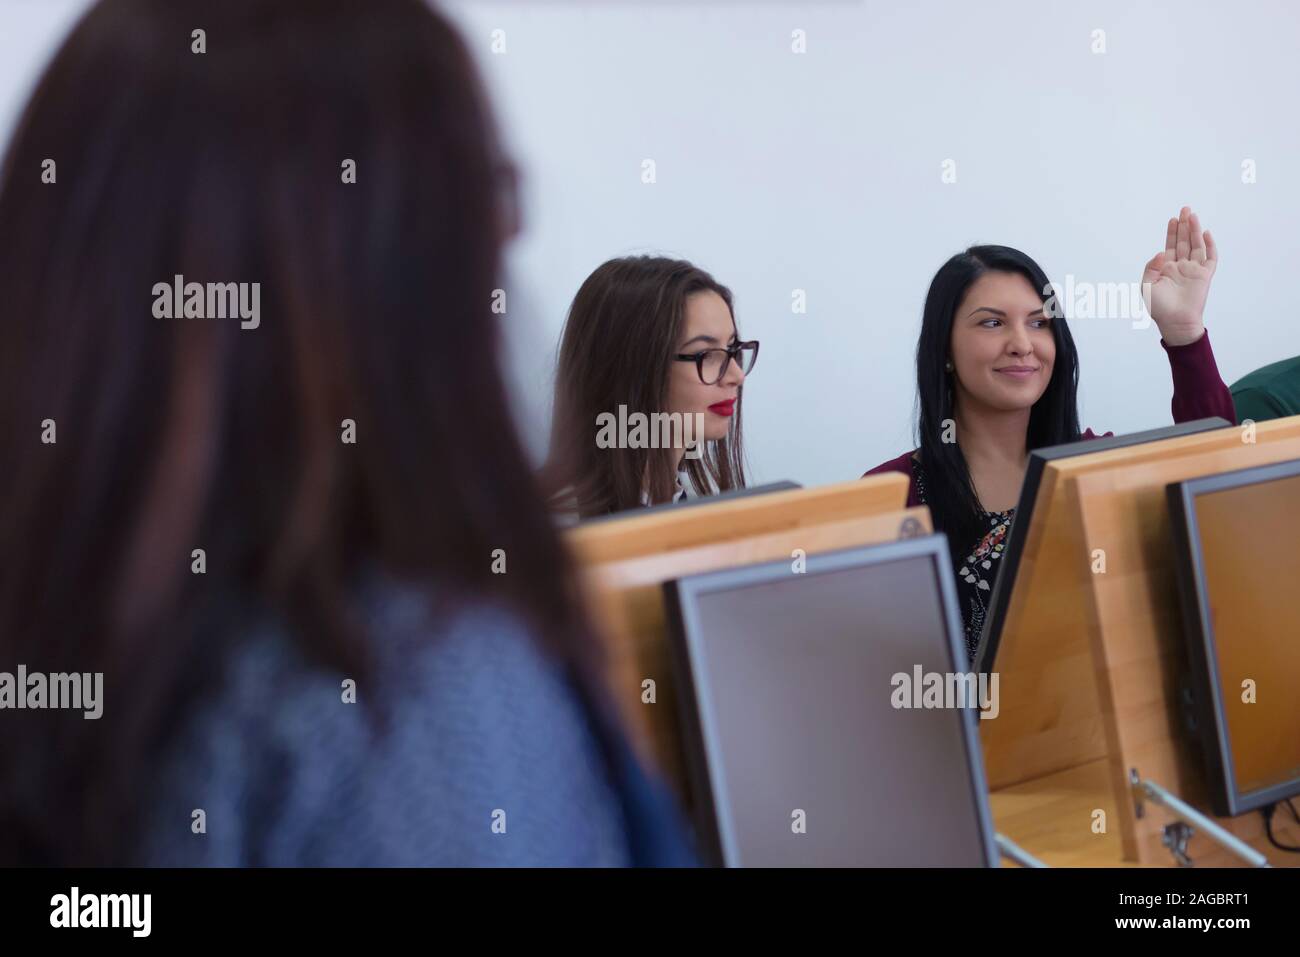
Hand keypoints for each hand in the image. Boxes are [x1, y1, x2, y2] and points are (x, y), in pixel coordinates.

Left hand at [1141, 206, 1216, 346]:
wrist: (1174, 322)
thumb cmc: (1158, 307)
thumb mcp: (1146, 286)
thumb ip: (1150, 268)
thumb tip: (1161, 253)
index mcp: (1166, 268)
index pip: (1171, 246)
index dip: (1172, 232)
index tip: (1172, 219)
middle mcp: (1181, 267)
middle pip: (1184, 241)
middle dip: (1184, 226)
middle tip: (1185, 209)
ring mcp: (1194, 270)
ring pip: (1196, 245)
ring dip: (1195, 230)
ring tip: (1192, 216)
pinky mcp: (1205, 276)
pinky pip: (1210, 257)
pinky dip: (1209, 245)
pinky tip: (1205, 233)